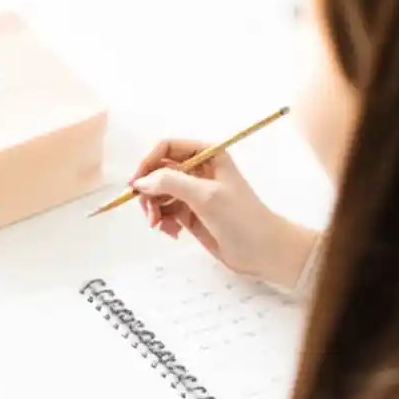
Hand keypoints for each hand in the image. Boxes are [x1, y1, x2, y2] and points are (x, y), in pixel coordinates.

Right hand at [131, 139, 317, 288]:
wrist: (263, 251)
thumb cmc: (240, 217)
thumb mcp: (205, 195)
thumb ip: (170, 183)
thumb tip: (140, 182)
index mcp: (207, 155)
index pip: (167, 148)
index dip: (148, 163)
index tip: (136, 184)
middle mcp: (198, 171)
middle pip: (158, 172)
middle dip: (149, 191)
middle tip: (149, 212)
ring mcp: (193, 193)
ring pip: (158, 193)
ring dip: (153, 209)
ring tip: (159, 226)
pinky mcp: (190, 214)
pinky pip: (165, 212)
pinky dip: (162, 221)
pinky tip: (171, 233)